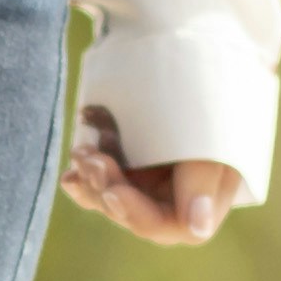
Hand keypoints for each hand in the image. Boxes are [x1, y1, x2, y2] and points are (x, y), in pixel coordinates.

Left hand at [62, 99, 240, 248]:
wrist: (192, 50)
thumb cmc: (210, 89)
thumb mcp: (210, 133)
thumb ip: (202, 180)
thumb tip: (198, 230)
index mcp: (210, 196)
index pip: (177, 226)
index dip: (141, 215)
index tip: (113, 193)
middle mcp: (181, 196)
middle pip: (139, 215)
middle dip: (109, 191)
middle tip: (91, 160)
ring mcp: (154, 183)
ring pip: (116, 199)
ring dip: (94, 181)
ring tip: (81, 153)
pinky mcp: (131, 167)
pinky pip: (104, 184)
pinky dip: (86, 180)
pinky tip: (70, 176)